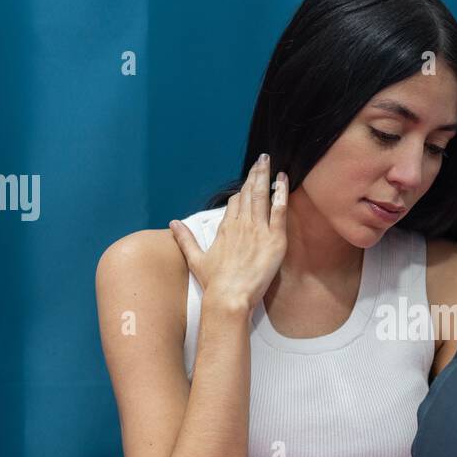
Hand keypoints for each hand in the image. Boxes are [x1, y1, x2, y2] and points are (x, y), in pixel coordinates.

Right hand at [169, 154, 288, 311]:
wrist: (229, 297)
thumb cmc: (214, 283)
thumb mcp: (196, 259)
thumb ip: (185, 239)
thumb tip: (172, 223)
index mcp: (225, 228)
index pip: (235, 203)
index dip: (242, 193)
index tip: (248, 185)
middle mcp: (241, 224)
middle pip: (248, 193)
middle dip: (255, 175)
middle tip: (261, 159)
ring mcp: (258, 230)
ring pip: (261, 196)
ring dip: (265, 176)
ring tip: (268, 161)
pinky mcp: (274, 239)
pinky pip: (279, 210)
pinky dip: (282, 193)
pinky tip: (284, 179)